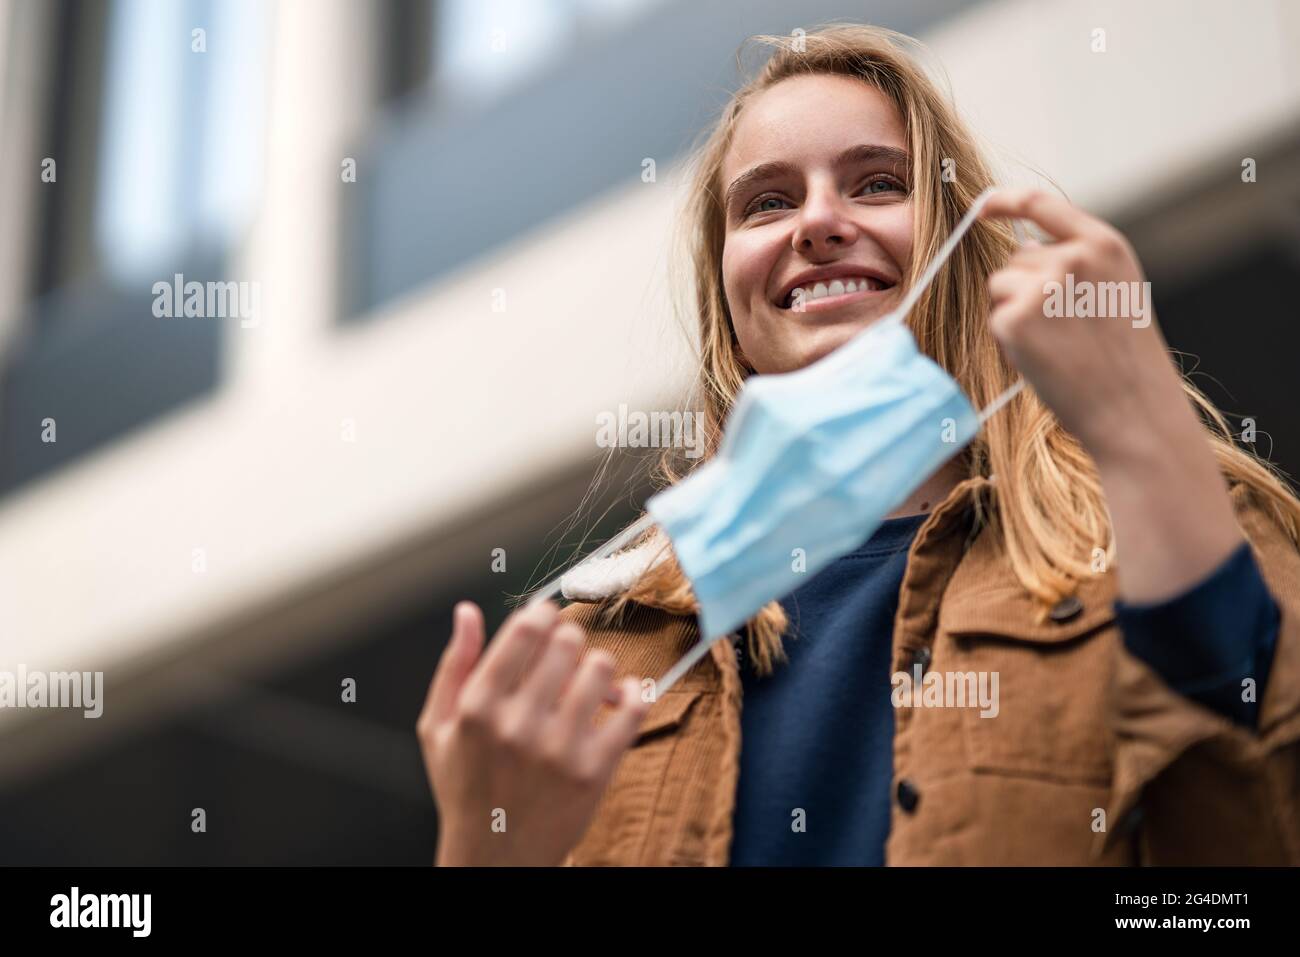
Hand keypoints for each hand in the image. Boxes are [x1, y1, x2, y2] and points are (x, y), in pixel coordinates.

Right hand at [417, 600, 649, 865]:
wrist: (495, 858)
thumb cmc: (467, 788)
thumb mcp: (437, 728)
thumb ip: (454, 664)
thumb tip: (467, 611)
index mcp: (478, 707)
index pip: (525, 629)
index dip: (543, 612)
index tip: (547, 616)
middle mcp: (518, 725)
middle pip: (567, 641)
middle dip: (570, 639)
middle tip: (566, 655)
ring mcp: (559, 749)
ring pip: (601, 668)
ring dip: (598, 667)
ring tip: (589, 682)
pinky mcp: (594, 771)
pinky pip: (633, 710)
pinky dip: (634, 695)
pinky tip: (620, 699)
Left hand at [979, 188, 1184, 463]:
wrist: (1133, 409)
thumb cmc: (1126, 359)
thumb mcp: (1116, 291)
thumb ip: (1078, 262)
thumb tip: (1022, 246)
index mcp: (1104, 244)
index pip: (1041, 204)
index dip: (1004, 201)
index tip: (982, 206)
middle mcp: (1072, 257)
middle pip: (1016, 257)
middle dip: (1025, 288)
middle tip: (1064, 330)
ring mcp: (1041, 286)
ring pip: (1000, 286)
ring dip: (1015, 311)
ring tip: (1056, 343)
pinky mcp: (1014, 319)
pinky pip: (995, 318)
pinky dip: (1009, 340)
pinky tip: (1043, 359)